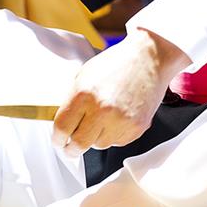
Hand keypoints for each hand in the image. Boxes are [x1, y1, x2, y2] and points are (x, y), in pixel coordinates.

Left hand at [51, 27, 188, 155]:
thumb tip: (63, 123)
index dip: (57, 138)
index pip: (62, 127)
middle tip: (70, 148)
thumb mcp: (86, 74)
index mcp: (84, 93)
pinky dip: (114, 134)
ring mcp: (121, 120)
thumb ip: (72, 100)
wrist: (149, 57)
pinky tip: (117, 117)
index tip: (58, 141)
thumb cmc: (118, 62)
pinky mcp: (136, 128)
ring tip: (102, 119)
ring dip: (96, 138)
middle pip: (78, 144)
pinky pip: (118, 142)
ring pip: (99, 145)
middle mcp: (102, 109)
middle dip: (72, 149)